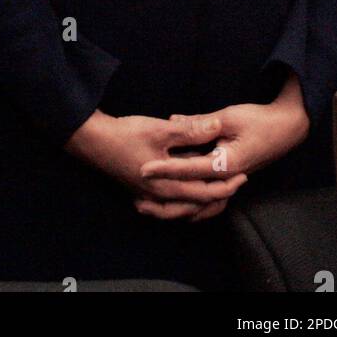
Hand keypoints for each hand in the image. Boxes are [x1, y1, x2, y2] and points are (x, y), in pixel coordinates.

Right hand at [64, 110, 248, 219]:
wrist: (93, 141)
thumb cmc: (126, 134)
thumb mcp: (161, 129)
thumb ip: (191, 131)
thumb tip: (217, 127)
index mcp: (167, 185)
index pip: (205, 192)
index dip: (226, 185)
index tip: (243, 176)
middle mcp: (159, 197)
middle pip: (196, 206)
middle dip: (218, 198)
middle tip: (235, 186)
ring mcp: (148, 197)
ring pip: (181, 209)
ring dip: (201, 203)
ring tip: (216, 192)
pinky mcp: (141, 191)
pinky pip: (168, 205)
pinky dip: (182, 202)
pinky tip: (186, 191)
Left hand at [136, 81, 310, 220]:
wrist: (288, 128)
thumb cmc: (259, 120)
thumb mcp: (228, 117)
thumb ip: (199, 122)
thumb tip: (172, 120)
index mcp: (226, 164)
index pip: (188, 168)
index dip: (165, 168)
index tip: (143, 169)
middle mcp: (226, 178)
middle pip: (192, 196)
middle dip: (165, 198)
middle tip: (138, 197)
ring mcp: (228, 181)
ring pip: (200, 204)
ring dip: (177, 206)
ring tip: (150, 206)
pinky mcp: (228, 177)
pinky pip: (207, 197)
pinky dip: (191, 200)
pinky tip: (175, 198)